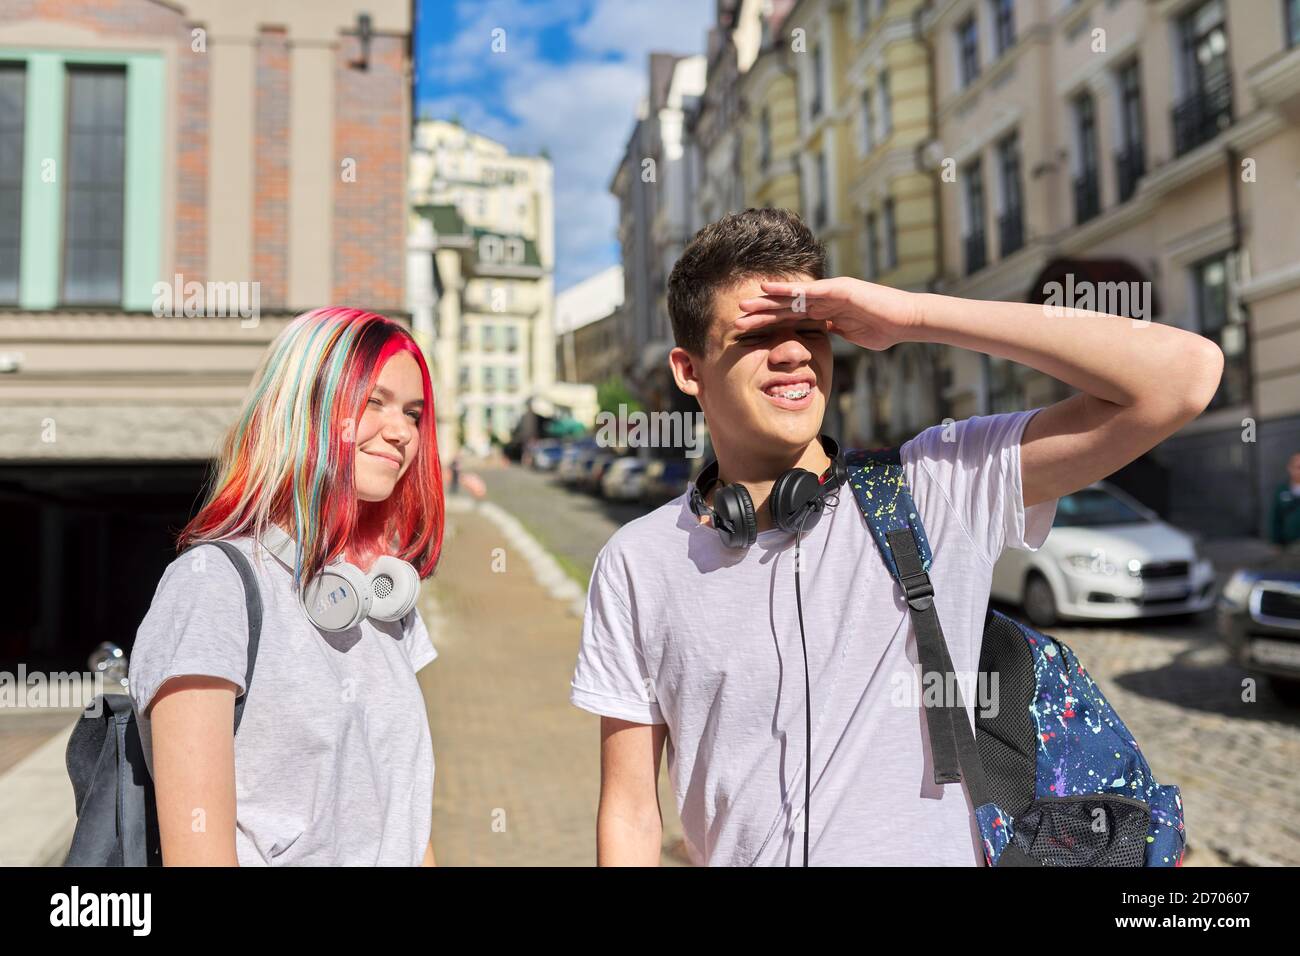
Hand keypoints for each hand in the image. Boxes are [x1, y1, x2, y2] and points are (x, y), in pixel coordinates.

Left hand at [736, 277, 921, 350]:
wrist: (906, 320)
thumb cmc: (885, 329)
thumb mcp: (852, 335)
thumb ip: (835, 333)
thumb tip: (822, 338)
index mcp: (825, 313)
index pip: (791, 320)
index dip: (769, 326)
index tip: (749, 334)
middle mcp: (824, 299)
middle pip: (786, 308)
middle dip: (761, 313)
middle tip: (735, 318)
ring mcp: (830, 292)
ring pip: (791, 297)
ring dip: (766, 301)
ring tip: (743, 304)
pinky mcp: (838, 289)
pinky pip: (807, 290)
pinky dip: (786, 290)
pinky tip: (767, 289)